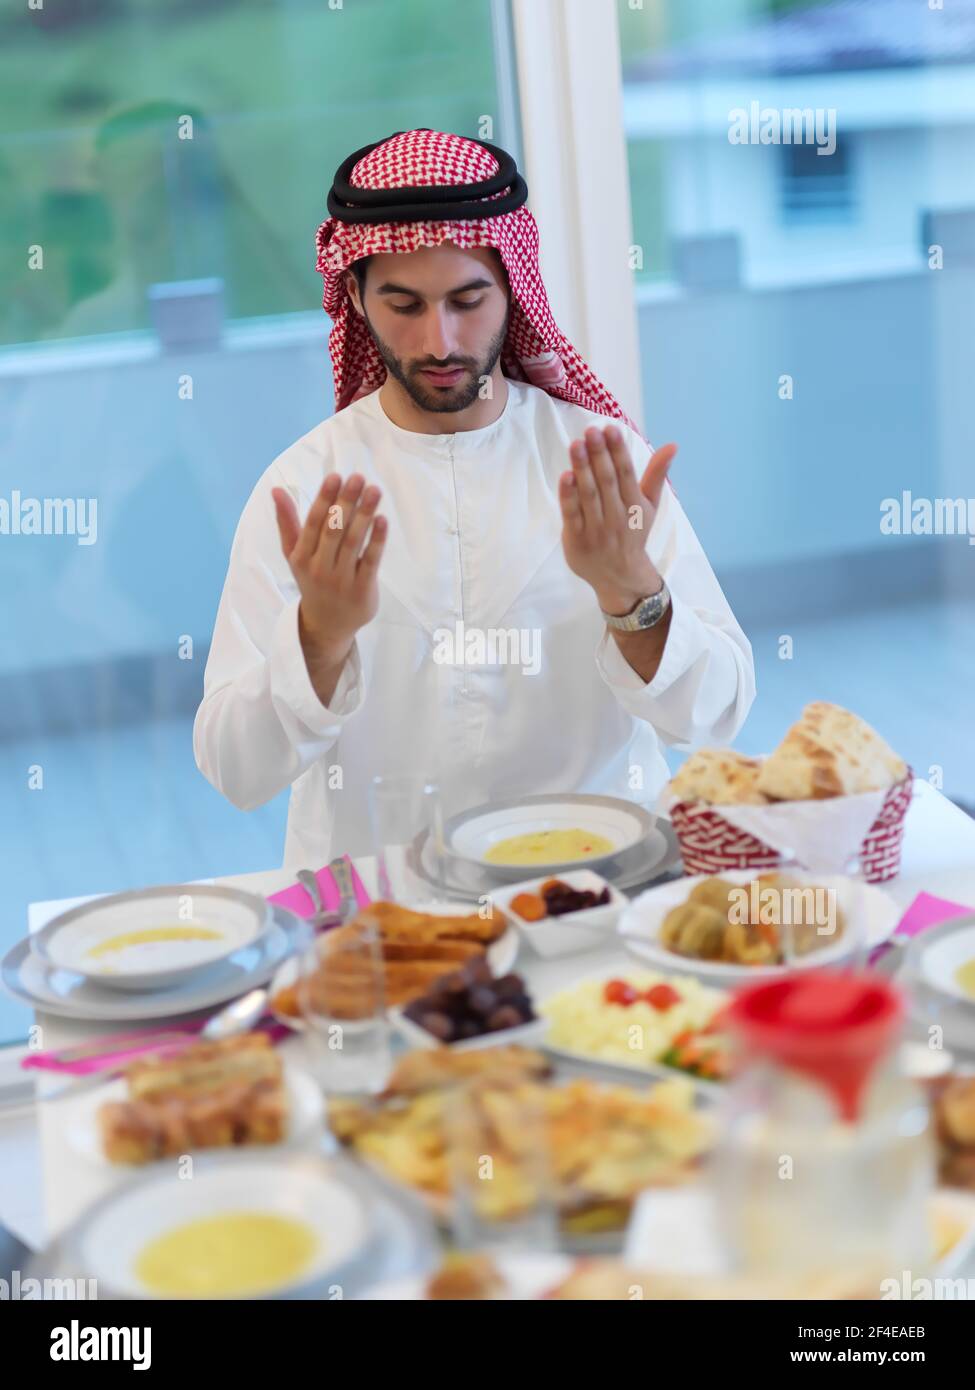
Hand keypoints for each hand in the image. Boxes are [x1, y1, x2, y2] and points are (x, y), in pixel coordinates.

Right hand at [272, 473, 386, 657]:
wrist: (327, 626)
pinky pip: (370, 560)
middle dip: (346, 502)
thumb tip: (277, 490)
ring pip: (353, 542)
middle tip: (358, 477)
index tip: (335, 476)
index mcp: (301, 557)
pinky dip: (377, 540)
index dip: (324, 499)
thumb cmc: (312, 581)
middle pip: (333, 530)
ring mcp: (341, 580)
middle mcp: (319, 568)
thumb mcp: (294, 555)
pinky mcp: (362, 589)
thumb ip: (287, 522)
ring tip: (374, 491)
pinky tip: (383, 520)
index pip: (312, 524)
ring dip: (364, 515)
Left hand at [558, 424, 676, 614]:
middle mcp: (618, 517)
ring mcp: (597, 529)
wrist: (620, 578)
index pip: (627, 474)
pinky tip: (566, 475)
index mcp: (636, 506)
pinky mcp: (577, 539)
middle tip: (591, 430)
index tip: (610, 428)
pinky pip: (572, 515)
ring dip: (583, 468)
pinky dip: (569, 496)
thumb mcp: (649, 506)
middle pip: (607, 481)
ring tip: (577, 444)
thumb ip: (656, 474)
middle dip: (600, 455)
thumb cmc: (632, 534)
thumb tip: (672, 445)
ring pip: (589, 495)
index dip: (618, 451)